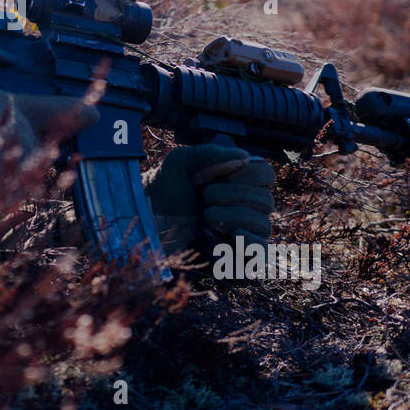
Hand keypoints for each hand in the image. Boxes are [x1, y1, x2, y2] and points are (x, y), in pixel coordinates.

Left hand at [142, 143, 275, 254]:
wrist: (144, 222)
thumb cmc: (162, 189)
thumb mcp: (181, 162)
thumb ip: (212, 153)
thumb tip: (245, 157)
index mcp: (236, 180)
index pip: (265, 174)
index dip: (249, 173)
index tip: (221, 174)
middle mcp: (243, 205)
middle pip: (265, 200)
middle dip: (235, 194)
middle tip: (205, 195)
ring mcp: (240, 231)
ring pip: (262, 224)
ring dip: (235, 216)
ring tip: (207, 216)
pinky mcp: (234, 256)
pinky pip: (260, 254)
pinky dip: (250, 243)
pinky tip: (232, 235)